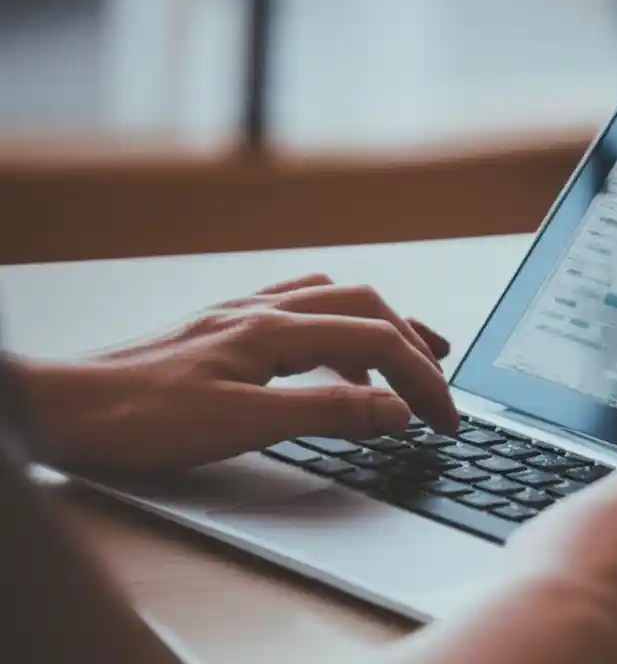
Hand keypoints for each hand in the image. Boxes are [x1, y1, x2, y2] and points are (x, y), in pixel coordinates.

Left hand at [16, 274, 457, 471]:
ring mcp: (240, 316)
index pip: (378, 343)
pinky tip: (331, 357)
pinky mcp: (221, 330)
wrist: (60, 407)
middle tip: (441, 390)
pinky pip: (299, 311)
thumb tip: (394, 409)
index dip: (423, 381)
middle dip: (416, 346)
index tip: (447, 420)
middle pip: (366, 308)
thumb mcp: (241, 424)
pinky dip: (337, 329)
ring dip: (383, 326)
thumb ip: (326, 414)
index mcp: (274, 329)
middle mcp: (262, 311)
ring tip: (411, 356)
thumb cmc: (137, 418)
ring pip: (334, 302)